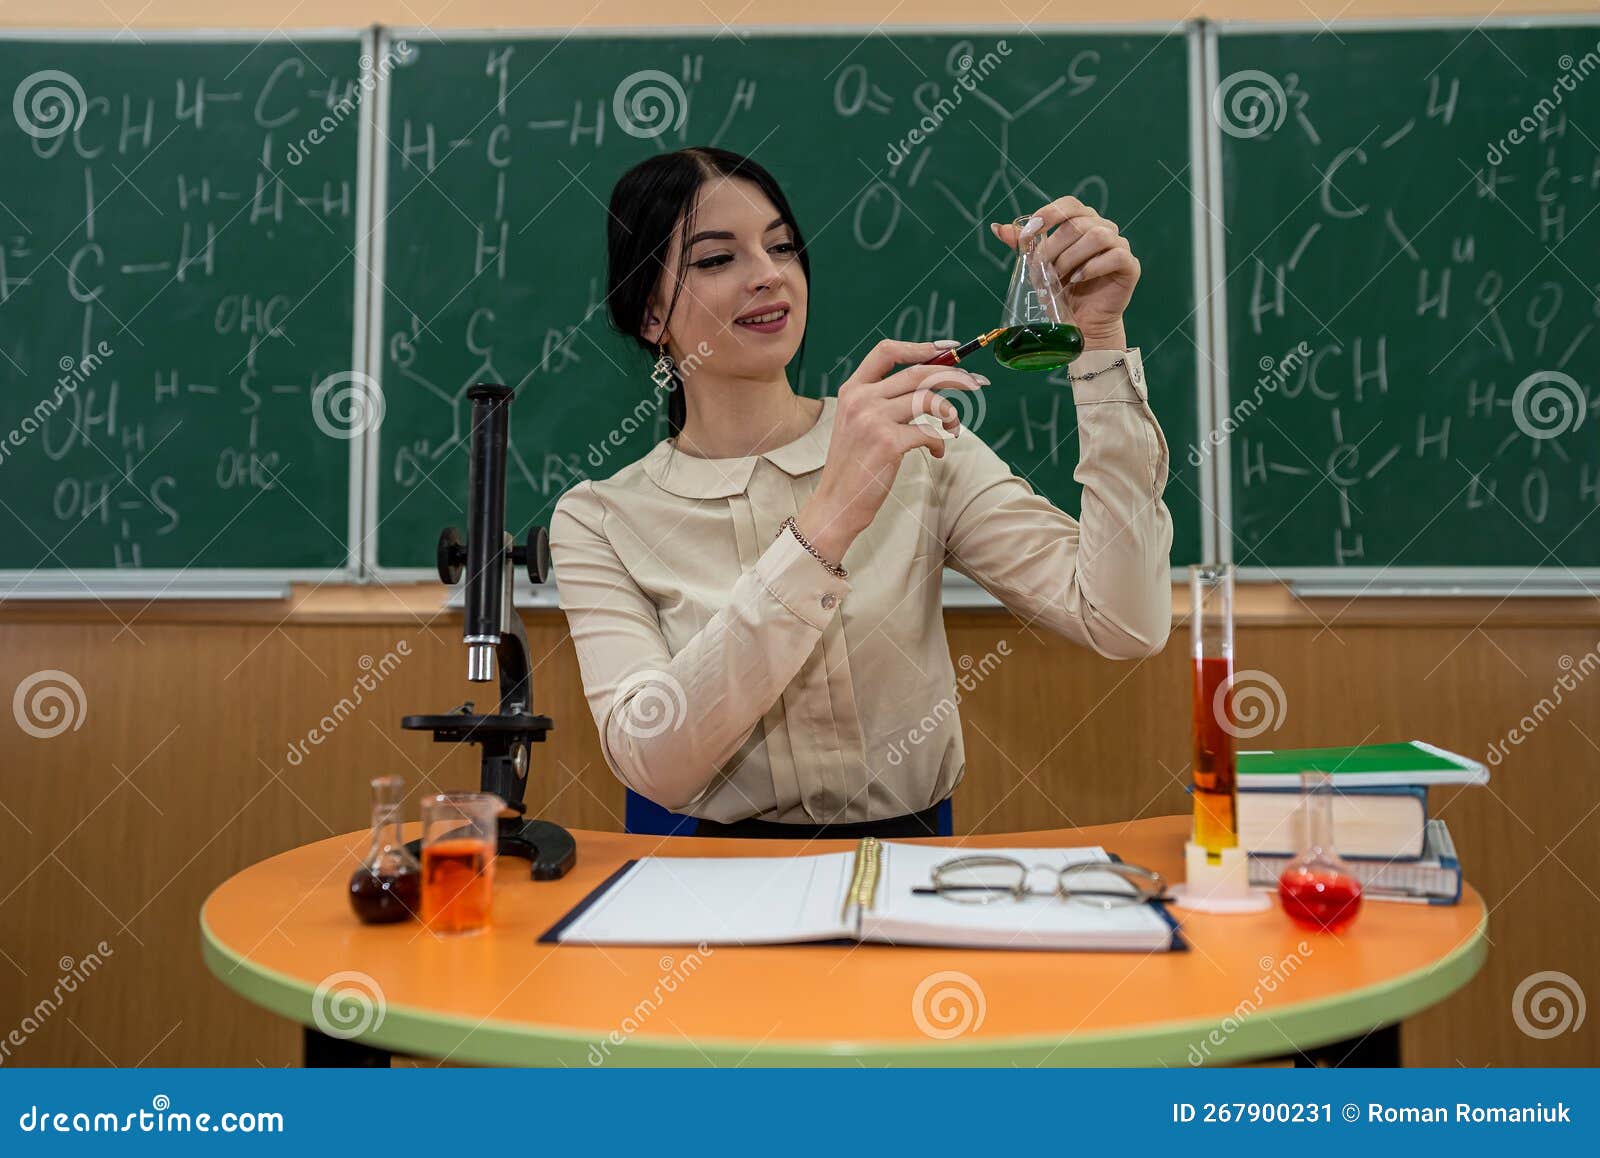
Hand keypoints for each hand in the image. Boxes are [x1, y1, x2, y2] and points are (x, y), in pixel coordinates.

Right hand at [794, 340, 986, 562]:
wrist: (837, 502)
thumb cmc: (854, 465)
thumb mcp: (858, 423)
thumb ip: (883, 400)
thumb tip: (929, 384)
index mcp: (852, 389)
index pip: (887, 351)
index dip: (920, 347)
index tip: (948, 349)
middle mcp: (861, 399)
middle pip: (918, 372)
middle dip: (953, 375)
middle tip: (975, 382)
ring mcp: (873, 420)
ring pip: (928, 399)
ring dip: (951, 411)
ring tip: (954, 425)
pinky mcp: (888, 443)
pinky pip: (929, 432)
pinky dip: (940, 442)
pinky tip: (937, 452)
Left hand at [991, 195, 1139, 348]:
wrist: (1080, 324)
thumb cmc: (1060, 291)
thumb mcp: (1038, 266)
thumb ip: (1023, 245)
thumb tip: (998, 227)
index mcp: (1083, 222)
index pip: (1069, 204)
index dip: (1049, 213)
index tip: (1031, 233)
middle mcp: (1103, 228)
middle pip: (1079, 222)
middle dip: (1054, 246)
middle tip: (1042, 268)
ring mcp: (1119, 246)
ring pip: (1097, 235)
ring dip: (1071, 257)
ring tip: (1060, 276)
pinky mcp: (1130, 266)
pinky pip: (1116, 255)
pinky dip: (1093, 267)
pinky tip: (1078, 280)